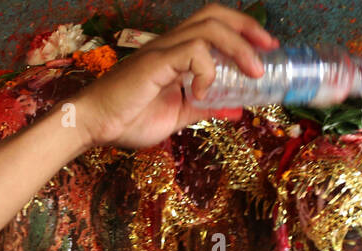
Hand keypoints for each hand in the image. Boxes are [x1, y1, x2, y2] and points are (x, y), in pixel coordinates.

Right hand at [69, 4, 277, 149]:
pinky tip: (202, 91)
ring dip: (238, 48)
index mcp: (175, 53)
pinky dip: (207, 70)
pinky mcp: (155, 63)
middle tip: (269, 49)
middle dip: (247, 27)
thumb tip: (236, 109)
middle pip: (214, 14)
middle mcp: (170, 44)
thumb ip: (206, 108)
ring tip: (253, 72)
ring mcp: (162, 51)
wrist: (93, 124)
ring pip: (209, 29)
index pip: (214, 26)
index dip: (242, 31)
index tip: (266, 49)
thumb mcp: (178, 116)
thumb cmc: (127, 118)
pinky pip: (192, 52)